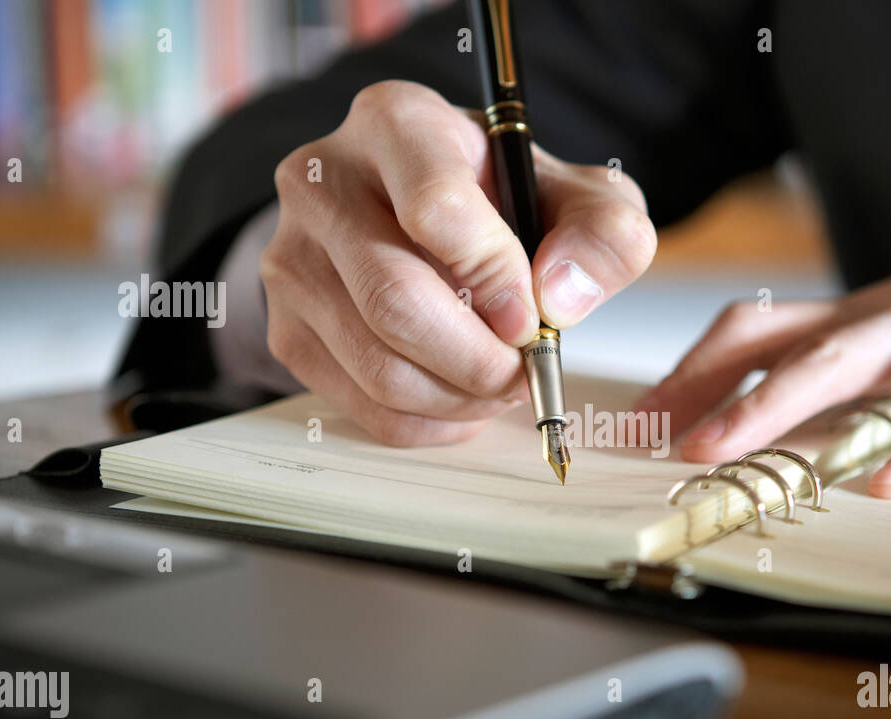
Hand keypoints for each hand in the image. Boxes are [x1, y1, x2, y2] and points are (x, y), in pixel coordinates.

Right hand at [259, 80, 656, 444]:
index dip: (495, 277)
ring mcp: (291, 259)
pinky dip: (429, 422)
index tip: (533, 317)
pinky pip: (362, 405)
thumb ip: (602, 232)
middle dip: (479, 360)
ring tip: (501, 384)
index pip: (435, 207)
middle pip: (395, 301)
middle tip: (525, 371)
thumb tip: (560, 296)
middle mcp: (323, 182)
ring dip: (460, 398)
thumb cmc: (502, 201)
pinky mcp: (288, 328)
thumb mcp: (578, 196)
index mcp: (396, 124)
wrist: (425, 216)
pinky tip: (463, 400)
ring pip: (378, 366)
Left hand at [639, 161, 890, 497]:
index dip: (695, 372)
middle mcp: (887, 315)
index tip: (644, 419)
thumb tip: (828, 454)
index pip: (758, 334)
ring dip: (768, 403)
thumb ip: (886, 392)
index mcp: (867, 320)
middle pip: (772, 341)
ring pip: (838, 358)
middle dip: (701, 388)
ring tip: (718, 450)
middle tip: (648, 437)